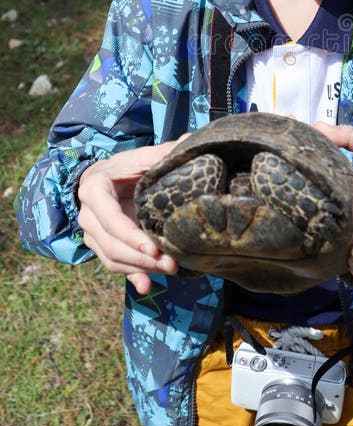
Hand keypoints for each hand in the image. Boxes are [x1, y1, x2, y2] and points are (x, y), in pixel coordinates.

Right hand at [78, 142, 179, 294]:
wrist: (115, 176)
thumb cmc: (132, 165)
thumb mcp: (146, 156)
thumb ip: (165, 152)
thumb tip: (191, 139)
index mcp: (95, 188)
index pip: (110, 219)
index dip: (131, 236)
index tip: (156, 248)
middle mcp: (87, 213)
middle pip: (110, 244)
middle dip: (141, 258)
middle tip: (171, 264)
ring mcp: (92, 232)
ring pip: (111, 258)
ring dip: (140, 268)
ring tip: (170, 270)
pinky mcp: (102, 245)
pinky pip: (114, 265)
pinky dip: (131, 276)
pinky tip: (147, 287)